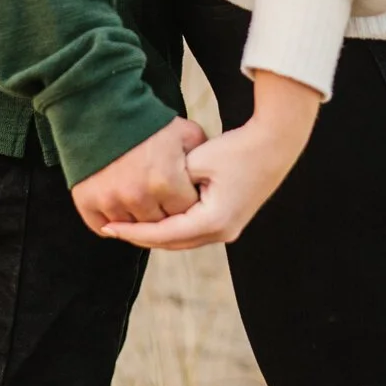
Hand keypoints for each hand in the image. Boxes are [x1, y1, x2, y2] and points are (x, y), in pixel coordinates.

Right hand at [70, 117, 206, 234]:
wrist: (104, 113)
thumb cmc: (149, 124)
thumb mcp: (186, 134)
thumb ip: (202, 160)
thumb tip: (210, 180)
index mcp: (166, 181)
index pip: (186, 212)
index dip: (188, 203)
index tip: (185, 194)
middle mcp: (138, 197)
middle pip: (160, 224)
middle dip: (165, 213)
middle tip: (164, 199)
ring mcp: (111, 202)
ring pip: (133, 229)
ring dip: (139, 220)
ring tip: (144, 201)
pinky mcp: (88, 204)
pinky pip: (104, 228)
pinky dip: (113, 222)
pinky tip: (122, 207)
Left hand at [102, 71, 321, 250]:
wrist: (277, 142)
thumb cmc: (238, 147)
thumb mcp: (198, 161)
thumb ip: (171, 183)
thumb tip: (148, 196)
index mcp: (213, 221)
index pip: (162, 234)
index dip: (132, 231)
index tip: (108, 226)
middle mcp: (222, 233)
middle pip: (171, 243)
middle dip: (141, 236)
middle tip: (113, 228)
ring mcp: (229, 230)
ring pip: (182, 240)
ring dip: (157, 233)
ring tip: (129, 224)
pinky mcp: (231, 221)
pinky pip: (194, 231)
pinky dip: (173, 227)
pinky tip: (157, 216)